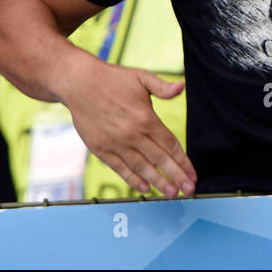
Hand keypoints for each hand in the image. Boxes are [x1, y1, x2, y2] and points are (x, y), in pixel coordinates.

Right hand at [61, 57, 195, 197]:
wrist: (79, 84)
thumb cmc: (112, 79)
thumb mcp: (141, 77)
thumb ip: (162, 87)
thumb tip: (181, 87)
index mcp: (146, 118)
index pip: (170, 145)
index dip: (183, 161)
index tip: (192, 174)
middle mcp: (132, 134)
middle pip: (159, 160)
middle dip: (176, 177)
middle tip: (189, 190)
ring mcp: (116, 144)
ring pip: (142, 168)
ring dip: (158, 182)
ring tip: (172, 193)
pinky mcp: (101, 149)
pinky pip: (120, 168)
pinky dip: (133, 179)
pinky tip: (145, 188)